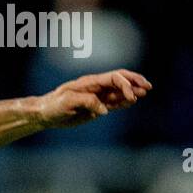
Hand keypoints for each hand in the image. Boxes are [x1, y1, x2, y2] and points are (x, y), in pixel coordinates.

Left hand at [36, 69, 150, 127]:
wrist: (44, 114)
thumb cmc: (53, 106)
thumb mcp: (67, 102)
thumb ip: (87, 102)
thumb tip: (104, 110)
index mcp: (90, 83)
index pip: (114, 78)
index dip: (126, 84)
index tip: (133, 96)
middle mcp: (95, 87)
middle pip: (120, 81)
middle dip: (135, 82)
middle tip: (148, 87)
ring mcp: (97, 97)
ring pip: (119, 92)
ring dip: (132, 92)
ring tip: (144, 93)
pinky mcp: (95, 107)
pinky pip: (113, 102)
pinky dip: (123, 102)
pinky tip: (132, 102)